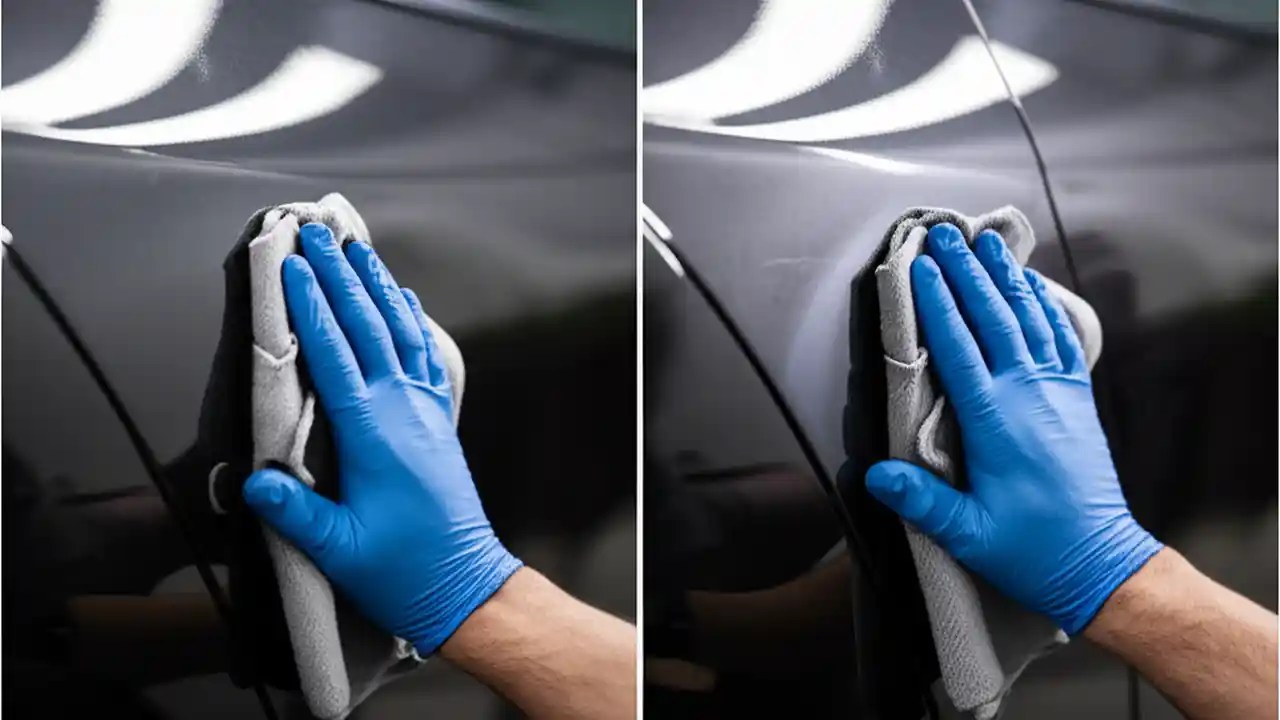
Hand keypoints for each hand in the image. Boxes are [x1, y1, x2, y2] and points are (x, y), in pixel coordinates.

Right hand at [242, 222, 520, 654]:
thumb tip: (254, 480)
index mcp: (373, 432)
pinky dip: (411, 320)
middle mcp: (402, 408)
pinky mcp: (437, 419)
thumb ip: (295, 513)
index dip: (311, 306)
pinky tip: (402, 299)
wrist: (464, 582)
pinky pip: (424, 355)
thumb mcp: (337, 549)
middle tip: (319, 232)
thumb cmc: (401, 568)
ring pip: (400, 331)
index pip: (335, 354)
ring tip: (359, 246)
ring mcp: (424, 409)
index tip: (293, 264)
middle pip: (368, 326)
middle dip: (340, 275)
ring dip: (377, 285)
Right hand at [865, 223, 1160, 634]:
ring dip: (1006, 277)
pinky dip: (1045, 306)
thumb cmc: (1031, 549)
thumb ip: (922, 501)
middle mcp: (1029, 394)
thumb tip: (876, 474)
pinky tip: (1033, 286)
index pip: (960, 346)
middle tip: (948, 233)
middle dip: (968, 271)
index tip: (921, 265)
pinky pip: (1060, 338)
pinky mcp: (1077, 398)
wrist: (1100, 562)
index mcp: (996, 420)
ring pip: (1030, 319)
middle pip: (994, 317)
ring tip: (989, 242)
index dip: (938, 302)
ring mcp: (1058, 391)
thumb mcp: (968, 533)